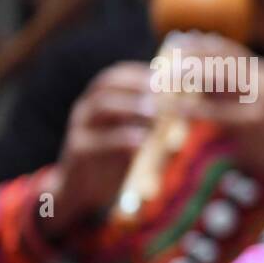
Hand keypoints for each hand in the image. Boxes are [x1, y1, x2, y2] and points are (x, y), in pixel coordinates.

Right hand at [42, 61, 155, 238]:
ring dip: (130, 105)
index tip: (168, 75)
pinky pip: (98, 140)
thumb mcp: (133, 134)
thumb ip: (150, 119)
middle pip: (107, 85)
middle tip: (163, 88)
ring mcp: (79, 128)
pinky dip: (122, 138)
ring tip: (155, 111)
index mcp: (99, 100)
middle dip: (136, 83)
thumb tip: (185, 104)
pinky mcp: (78, 151)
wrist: (82, 190)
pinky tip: (142, 140)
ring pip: (101, 106)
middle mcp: (86, 109)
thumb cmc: (115, 157)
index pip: (117, 75)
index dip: (141, 72)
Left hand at [162, 31, 263, 180]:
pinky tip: (172, 107)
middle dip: (191, 59)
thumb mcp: (241, 97)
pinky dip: (192, 107)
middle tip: (163, 63)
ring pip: (219, 78)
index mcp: (261, 70)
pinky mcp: (254, 120)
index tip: (174, 42)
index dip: (199, 45)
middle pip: (223, 60)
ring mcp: (263, 98)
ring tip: (161, 81)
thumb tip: (183, 60)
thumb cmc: (255, 125)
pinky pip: (217, 110)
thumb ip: (218, 81)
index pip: (227, 49)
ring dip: (187, 77)